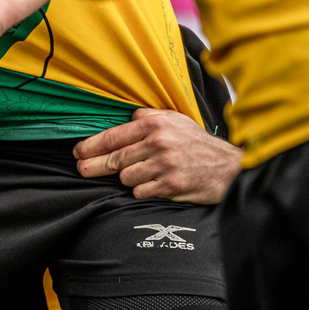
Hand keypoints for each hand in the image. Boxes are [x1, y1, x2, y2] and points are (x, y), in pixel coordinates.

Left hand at [73, 107, 242, 202]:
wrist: (229, 167)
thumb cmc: (198, 144)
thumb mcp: (174, 120)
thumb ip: (147, 117)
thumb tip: (124, 118)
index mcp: (154, 125)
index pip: (112, 137)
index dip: (90, 146)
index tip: (78, 152)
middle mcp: (158, 143)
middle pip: (114, 159)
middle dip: (94, 166)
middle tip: (83, 169)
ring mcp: (164, 165)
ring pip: (126, 178)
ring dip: (128, 179)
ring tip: (143, 174)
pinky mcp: (171, 186)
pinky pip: (140, 192)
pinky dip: (142, 191)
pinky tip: (153, 185)